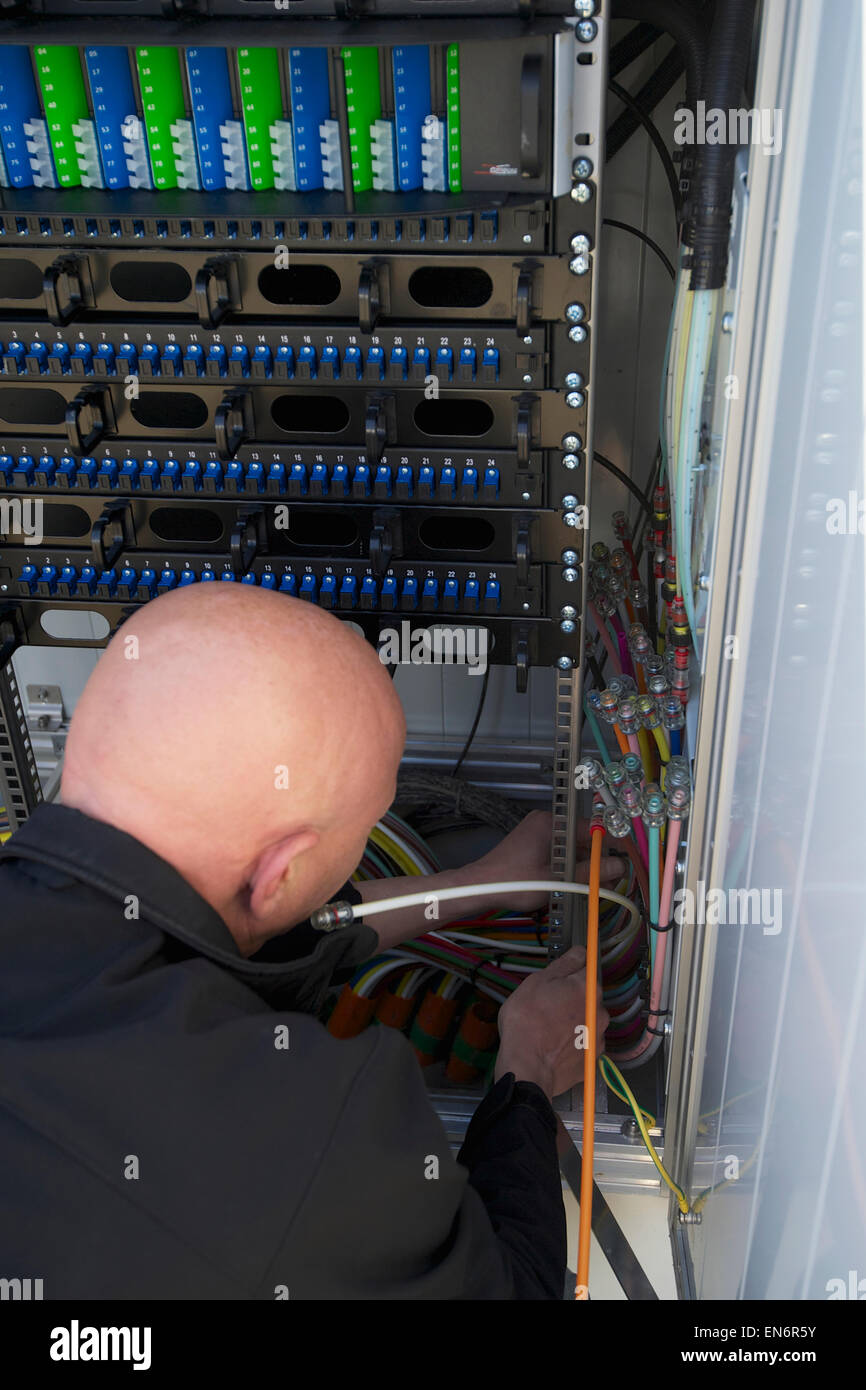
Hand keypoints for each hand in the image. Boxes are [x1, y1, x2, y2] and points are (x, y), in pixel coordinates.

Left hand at [465, 810, 625, 914]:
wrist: (480, 888)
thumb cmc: (514, 883)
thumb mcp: (557, 880)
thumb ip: (590, 873)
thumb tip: (620, 867)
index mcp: (552, 823)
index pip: (592, 828)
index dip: (611, 845)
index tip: (626, 860)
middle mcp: (547, 822)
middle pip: (583, 839)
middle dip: (598, 861)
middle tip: (610, 883)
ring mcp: (539, 833)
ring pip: (573, 848)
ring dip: (585, 867)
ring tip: (596, 888)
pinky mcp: (534, 845)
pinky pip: (561, 853)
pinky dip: (571, 867)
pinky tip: (578, 885)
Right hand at [494, 945, 608, 1099]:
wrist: (527, 1067)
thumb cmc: (527, 1021)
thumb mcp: (537, 981)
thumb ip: (564, 964)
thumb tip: (581, 952)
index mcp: (588, 989)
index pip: (586, 969)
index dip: (570, 973)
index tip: (557, 980)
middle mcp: (599, 1012)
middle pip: (587, 997)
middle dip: (571, 999)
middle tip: (546, 1007)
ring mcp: (598, 1038)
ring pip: (586, 1022)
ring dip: (573, 1022)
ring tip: (548, 1030)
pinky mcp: (591, 1060)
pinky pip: (583, 1044)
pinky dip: (572, 1044)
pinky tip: (554, 1047)